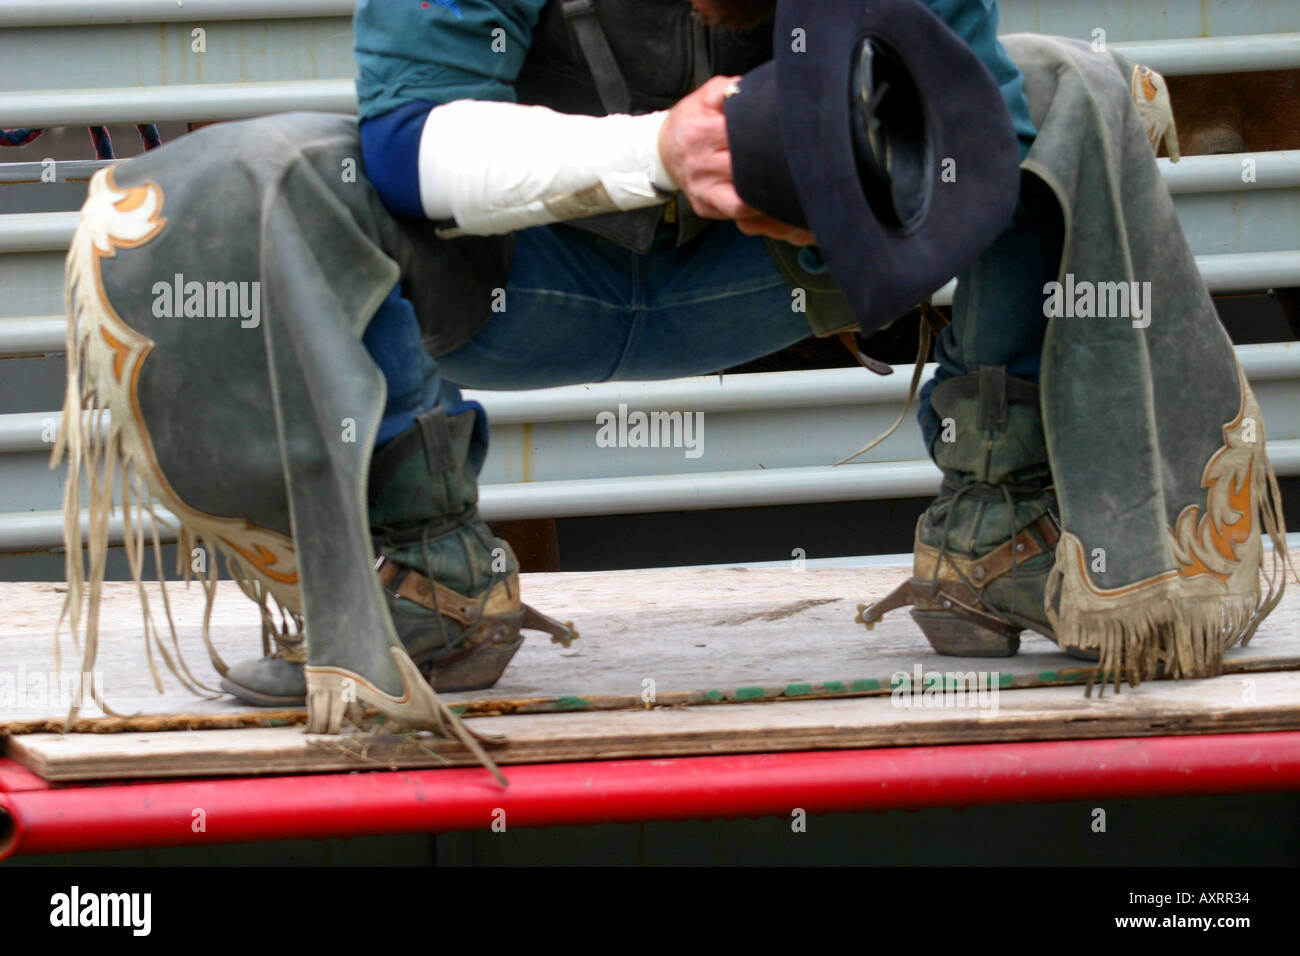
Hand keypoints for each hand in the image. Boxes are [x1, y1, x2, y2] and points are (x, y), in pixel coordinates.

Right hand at [658, 75, 817, 245]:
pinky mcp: (705, 204)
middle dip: (772, 156)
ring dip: (768, 182)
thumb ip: (730, 88)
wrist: (661, 152)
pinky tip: (771, 197)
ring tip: (790, 175)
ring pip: (744, 189)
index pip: (742, 128)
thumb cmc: (689, 123)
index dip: (768, 127)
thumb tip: (760, 86)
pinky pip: (736, 210)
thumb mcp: (704, 96)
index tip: (790, 128)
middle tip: (799, 153)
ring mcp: (702, 186)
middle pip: (746, 160)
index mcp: (701, 129)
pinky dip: (756, 206)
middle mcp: (700, 160)